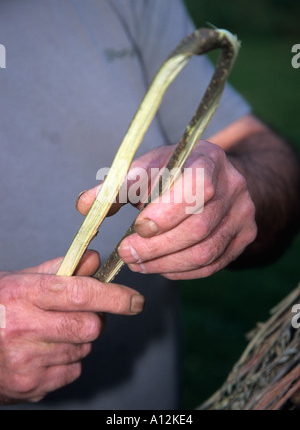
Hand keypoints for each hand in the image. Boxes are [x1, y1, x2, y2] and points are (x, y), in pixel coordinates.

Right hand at [0, 251, 143, 403]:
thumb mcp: (21, 280)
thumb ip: (61, 270)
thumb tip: (94, 260)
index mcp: (23, 295)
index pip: (80, 293)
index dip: (114, 296)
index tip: (134, 300)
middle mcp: (23, 329)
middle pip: (89, 327)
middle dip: (95, 319)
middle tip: (80, 313)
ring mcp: (26, 362)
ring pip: (83, 350)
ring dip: (79, 339)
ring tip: (52, 331)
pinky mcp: (29, 386)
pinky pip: (72, 371)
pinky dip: (68, 361)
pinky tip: (45, 351)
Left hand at [77, 141, 256, 279]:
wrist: (214, 178)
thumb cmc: (175, 172)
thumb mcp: (147, 168)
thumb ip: (117, 186)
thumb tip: (86, 206)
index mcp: (209, 159)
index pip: (198, 186)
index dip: (167, 212)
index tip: (137, 227)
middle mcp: (234, 187)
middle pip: (199, 226)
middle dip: (157, 246)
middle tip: (126, 254)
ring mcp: (243, 215)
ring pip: (205, 251)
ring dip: (165, 264)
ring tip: (137, 263)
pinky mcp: (243, 238)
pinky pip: (212, 265)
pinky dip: (181, 272)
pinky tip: (160, 267)